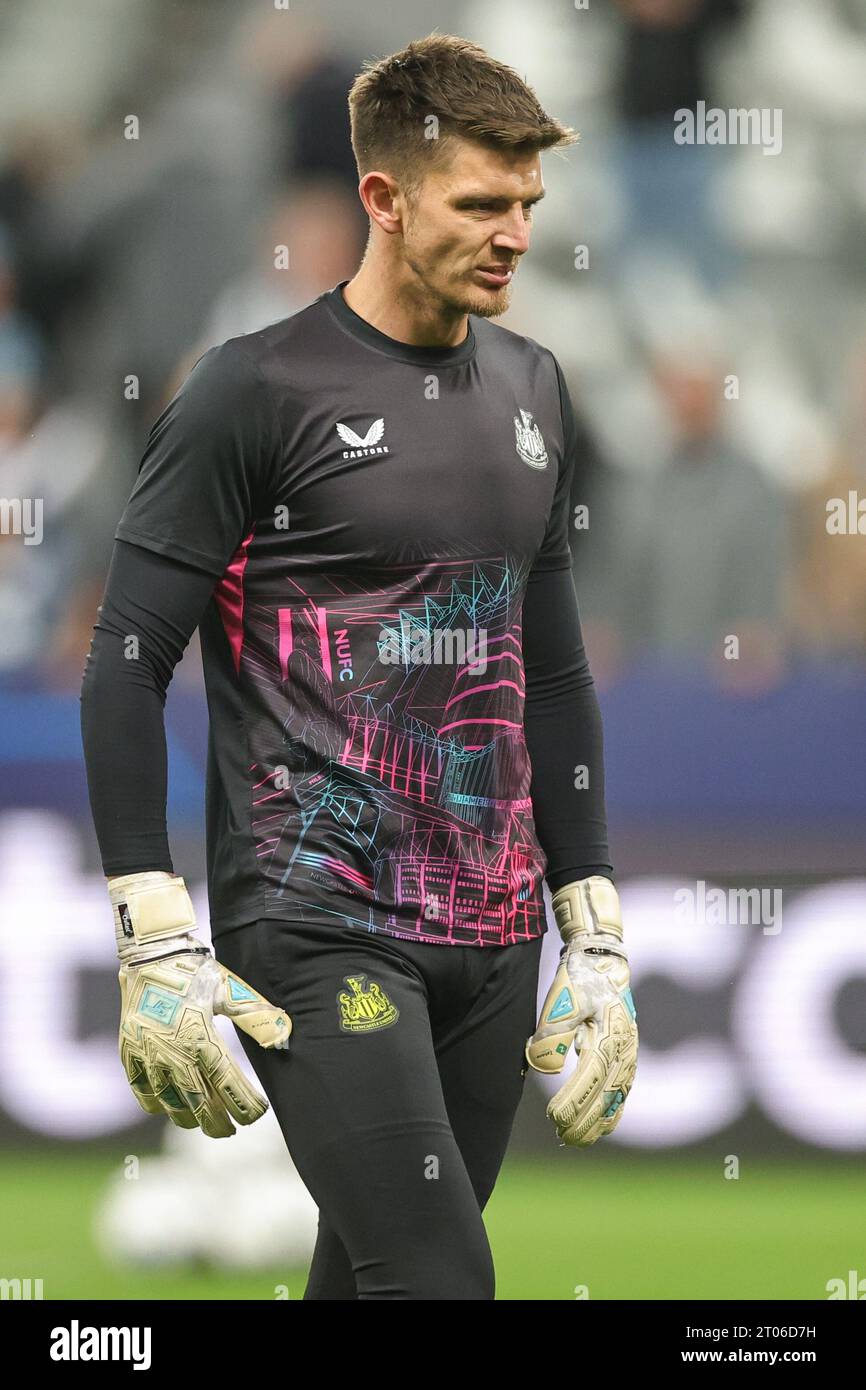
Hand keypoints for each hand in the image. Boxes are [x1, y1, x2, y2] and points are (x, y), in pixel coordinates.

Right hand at [110, 872, 290, 1137]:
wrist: (151, 954)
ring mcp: (147, 1055)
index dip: (245, 1106)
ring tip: (202, 1122)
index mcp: (202, 1038)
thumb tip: (286, 1037)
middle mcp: (173, 1052)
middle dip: (217, 1123)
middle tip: (230, 1131)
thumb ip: (257, 1016)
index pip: (229, 1085)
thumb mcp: (231, 991)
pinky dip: (155, 1103)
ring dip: (187, 1117)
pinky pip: (141, 1090)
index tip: (257, 1115)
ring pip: (169, 1102)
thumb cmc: (197, 972)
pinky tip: (168, 1107)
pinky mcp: (129, 1052)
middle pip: (199, 1104)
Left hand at [525, 876, 637, 1145]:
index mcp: (608, 1037)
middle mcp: (623, 1049)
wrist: (602, 959)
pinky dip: (612, 1111)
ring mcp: (629, 1053)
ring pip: (617, 1098)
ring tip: (577, 1140)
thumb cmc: (578, 980)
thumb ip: (553, 1034)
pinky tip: (601, 1126)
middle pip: (606, 1096)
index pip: (590, 1080)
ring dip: (598, 1121)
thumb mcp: (561, 1001)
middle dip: (584, 1121)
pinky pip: (623, 1090)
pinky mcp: (627, 1053)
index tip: (553, 1119)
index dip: (573, 1103)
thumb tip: (547, 1068)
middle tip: (562, 1137)